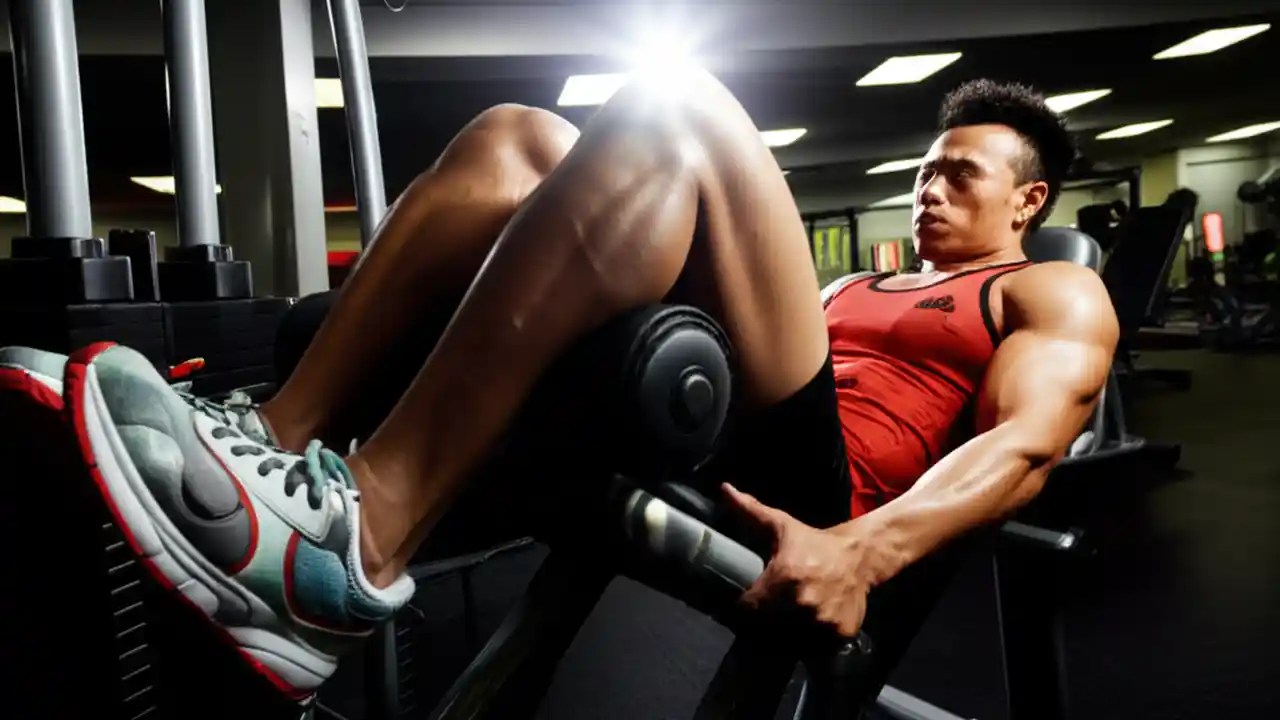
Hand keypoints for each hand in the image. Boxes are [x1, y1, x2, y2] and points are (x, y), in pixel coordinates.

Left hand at [722, 483, 875, 637]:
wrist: (859, 556)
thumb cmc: (814, 542)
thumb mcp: (781, 526)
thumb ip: (749, 511)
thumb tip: (724, 489)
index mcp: (784, 577)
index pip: (746, 609)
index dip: (738, 611)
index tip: (738, 608)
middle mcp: (803, 603)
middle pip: (764, 629)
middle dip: (759, 624)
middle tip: (761, 616)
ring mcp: (823, 622)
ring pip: (788, 641)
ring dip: (782, 636)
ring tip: (781, 622)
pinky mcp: (840, 634)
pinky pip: (813, 648)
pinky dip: (807, 642)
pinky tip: (805, 627)